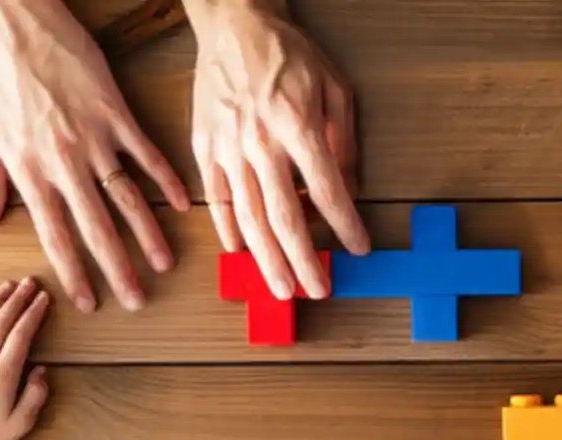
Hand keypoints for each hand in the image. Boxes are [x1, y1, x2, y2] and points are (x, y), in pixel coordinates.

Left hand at [0, 0, 189, 312]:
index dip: (73, 272)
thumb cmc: (1, 81)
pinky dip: (166, 180)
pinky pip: (146, 155)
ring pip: (126, 198)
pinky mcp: (117, 117)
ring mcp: (95, 141)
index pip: (55, 235)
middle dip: (118, 269)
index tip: (89, 301)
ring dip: (147, 235)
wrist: (22, 32)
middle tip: (136, 300)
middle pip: (96, 227)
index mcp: (31, 172)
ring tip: (164, 264)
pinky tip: (181, 204)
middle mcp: (65, 164)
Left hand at [0, 279, 50, 439]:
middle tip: (30, 283)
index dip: (34, 313)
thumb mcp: (22, 423)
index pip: (22, 334)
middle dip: (17, 299)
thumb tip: (41, 371)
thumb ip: (35, 395)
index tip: (43, 299)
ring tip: (8, 286)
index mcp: (2, 374)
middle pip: (1, 321)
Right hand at [188, 0, 368, 300]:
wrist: (233, 25)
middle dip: (302, 259)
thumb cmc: (288, 56)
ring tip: (281, 288)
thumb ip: (343, 141)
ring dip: (266, 259)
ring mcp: (226, 147)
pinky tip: (241, 253)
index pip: (327, 190)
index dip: (345, 225)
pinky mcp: (203, 147)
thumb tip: (349, 190)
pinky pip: (216, 198)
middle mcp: (260, 141)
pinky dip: (228, 229)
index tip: (358, 249)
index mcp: (297, 125)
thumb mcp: (334, 88)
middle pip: (283, 215)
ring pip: (247, 216)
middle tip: (316, 290)